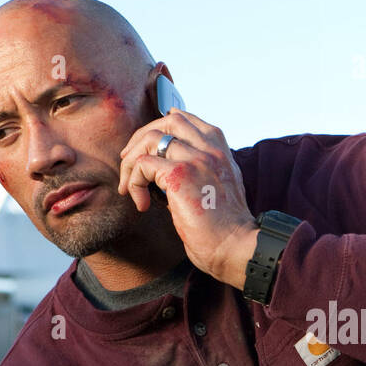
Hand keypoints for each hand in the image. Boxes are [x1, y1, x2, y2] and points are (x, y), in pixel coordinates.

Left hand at [117, 109, 258, 287]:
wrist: (236, 246)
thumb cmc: (226, 227)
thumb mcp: (219, 187)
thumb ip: (201, 170)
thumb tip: (164, 169)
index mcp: (220, 150)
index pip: (186, 119)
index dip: (160, 129)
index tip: (148, 150)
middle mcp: (210, 148)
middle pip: (167, 121)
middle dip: (141, 138)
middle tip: (129, 162)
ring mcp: (195, 159)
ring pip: (150, 139)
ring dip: (132, 162)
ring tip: (129, 186)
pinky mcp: (180, 175)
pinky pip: (143, 165)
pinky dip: (134, 183)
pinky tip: (142, 204)